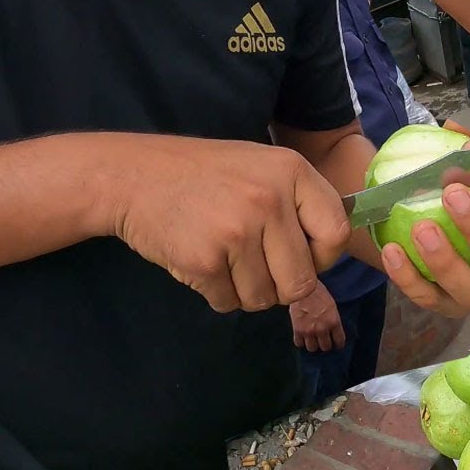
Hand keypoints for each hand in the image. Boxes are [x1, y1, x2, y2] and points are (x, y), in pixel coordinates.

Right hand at [109, 135, 350, 312]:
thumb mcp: (262, 167)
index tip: (302, 257)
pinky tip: (201, 261)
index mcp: (291, 172)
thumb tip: (335, 247)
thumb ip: (299, 202)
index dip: (323, 257)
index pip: (337, 234)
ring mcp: (237, 231)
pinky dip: (216, 293)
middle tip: (256, 266)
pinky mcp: (205, 261)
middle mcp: (270, 200)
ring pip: (265, 298)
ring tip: (225, 258)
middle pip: (302, 281)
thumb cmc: (205, 175)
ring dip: (246, 291)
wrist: (133, 176)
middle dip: (281, 286)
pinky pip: (228, 303)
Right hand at [290, 282, 345, 351]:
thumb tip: (332, 329)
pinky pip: (299, 344)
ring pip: (312, 348)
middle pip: (325, 347)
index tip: (337, 345)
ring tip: (313, 340)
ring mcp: (309, 331)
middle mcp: (322, 329)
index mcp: (334, 322)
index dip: (338, 344)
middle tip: (324, 341)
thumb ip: (332, 319)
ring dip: (313, 345)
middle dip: (325, 345)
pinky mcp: (297, 330)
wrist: (303, 288)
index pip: (339, 341)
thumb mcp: (331, 306)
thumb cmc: (319, 292)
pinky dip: (301, 342)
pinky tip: (302, 338)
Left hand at [380, 141, 469, 317]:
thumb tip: (451, 129)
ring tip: (420, 228)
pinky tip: (390, 251)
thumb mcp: (463, 178)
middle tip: (451, 193)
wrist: (436, 248)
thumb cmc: (457, 206)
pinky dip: (409, 278)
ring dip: (446, 260)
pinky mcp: (451, 309)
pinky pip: (431, 299)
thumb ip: (461, 153)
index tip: (469, 147)